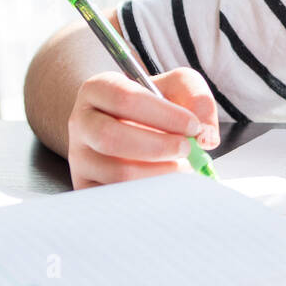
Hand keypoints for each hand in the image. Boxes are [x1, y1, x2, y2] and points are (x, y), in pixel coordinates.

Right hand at [67, 68, 220, 188]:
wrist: (131, 125)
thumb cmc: (155, 104)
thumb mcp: (178, 86)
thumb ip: (198, 99)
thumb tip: (205, 137)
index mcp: (99, 89)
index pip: (124, 98)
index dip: (163, 114)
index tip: (192, 125)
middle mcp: (82, 122)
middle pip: (111, 137)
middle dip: (159, 147)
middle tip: (187, 149)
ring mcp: (80, 158)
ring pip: (116, 173)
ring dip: (159, 173)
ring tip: (179, 165)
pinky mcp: (86, 187)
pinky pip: (117, 199)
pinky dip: (149, 194)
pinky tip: (165, 182)